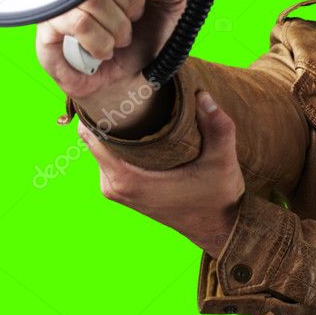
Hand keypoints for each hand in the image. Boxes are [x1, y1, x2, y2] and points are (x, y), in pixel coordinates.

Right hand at [36, 0, 187, 98]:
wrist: (126, 77)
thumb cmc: (144, 34)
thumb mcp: (171, 5)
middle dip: (132, 3)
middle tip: (133, 17)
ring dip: (118, 27)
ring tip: (119, 35)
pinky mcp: (46, 27)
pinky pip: (77, 22)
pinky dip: (101, 42)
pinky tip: (102, 48)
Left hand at [77, 90, 244, 258]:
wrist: (217, 228)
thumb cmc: (217, 196)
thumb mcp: (222, 160)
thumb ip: (217, 127)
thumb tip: (203, 95)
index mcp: (129, 181)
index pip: (93, 138)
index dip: (99, 109)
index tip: (114, 86)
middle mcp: (115, 187)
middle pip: (94, 139)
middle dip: (107, 113)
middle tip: (128, 88)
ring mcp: (116, 190)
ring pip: (100, 148)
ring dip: (112, 127)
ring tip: (133, 102)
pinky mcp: (122, 190)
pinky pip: (108, 157)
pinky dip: (116, 140)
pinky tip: (135, 124)